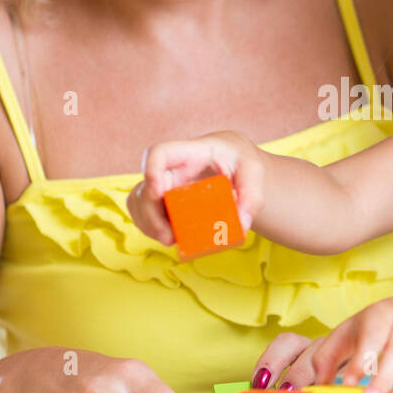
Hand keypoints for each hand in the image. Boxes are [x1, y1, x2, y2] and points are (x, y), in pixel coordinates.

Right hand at [127, 130, 263, 243]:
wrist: (235, 166)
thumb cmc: (242, 163)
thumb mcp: (254, 172)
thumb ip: (252, 196)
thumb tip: (242, 224)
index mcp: (190, 154)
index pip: (160, 153)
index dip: (151, 169)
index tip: (157, 191)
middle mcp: (171, 169)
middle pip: (144, 186)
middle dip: (150, 214)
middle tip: (169, 237)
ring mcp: (164, 185)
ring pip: (138, 202)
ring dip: (147, 224)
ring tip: (170, 240)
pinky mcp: (164, 201)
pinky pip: (144, 214)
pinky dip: (150, 228)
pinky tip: (170, 237)